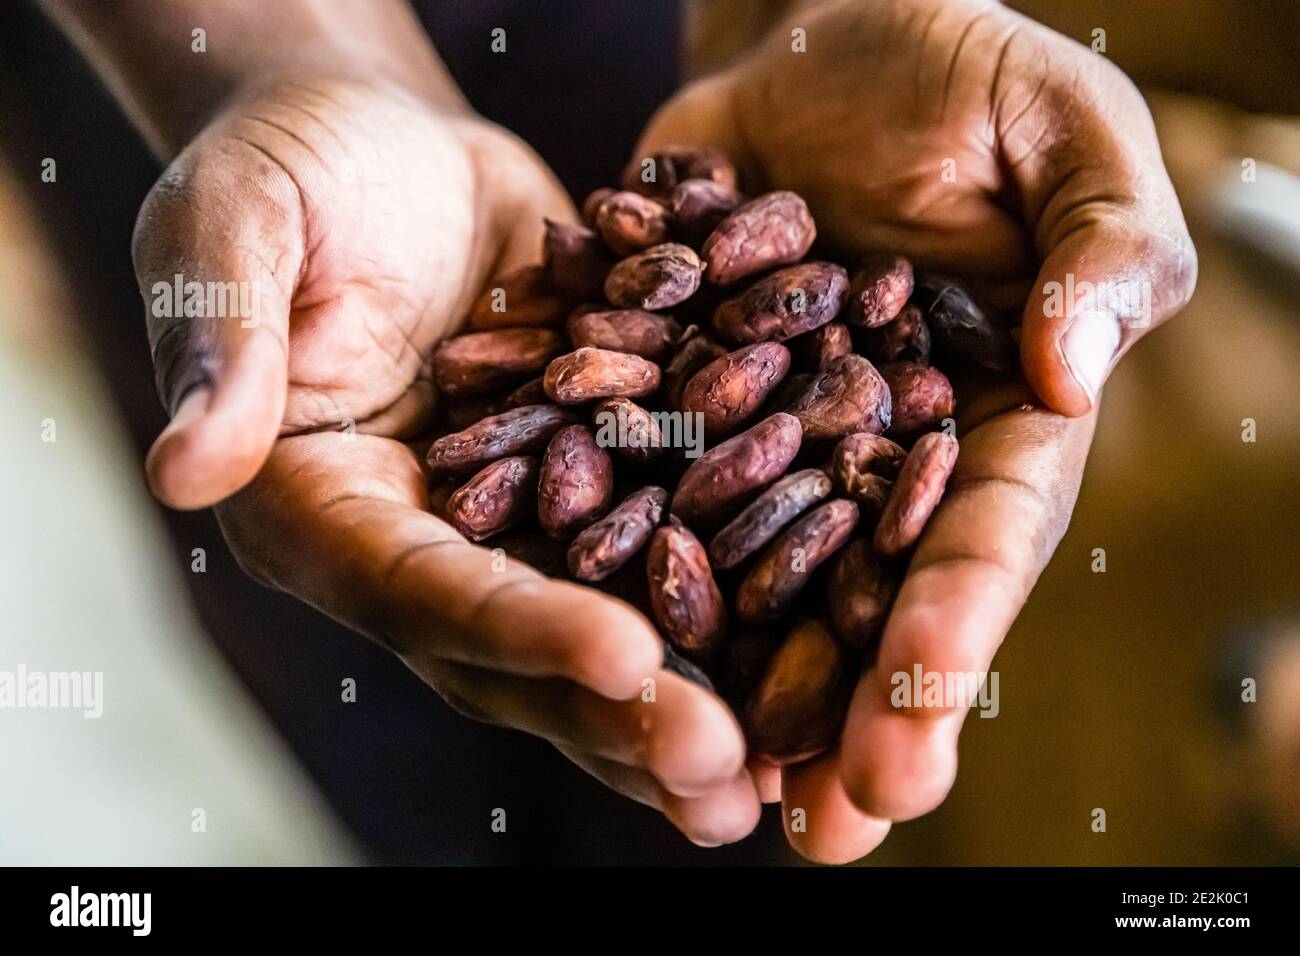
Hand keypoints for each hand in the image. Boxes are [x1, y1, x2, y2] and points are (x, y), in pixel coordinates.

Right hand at [134, 76, 759, 845]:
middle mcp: (411, 540)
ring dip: (675, 703)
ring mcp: (500, 521)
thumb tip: (183, 472)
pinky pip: (647, 553)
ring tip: (767, 774)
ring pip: (589, 629)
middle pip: (511, 649)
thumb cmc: (294, 164)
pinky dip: (717, 608)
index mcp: (317, 502)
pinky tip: (797, 651)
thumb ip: (220, 338)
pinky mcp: (577, 481)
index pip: (418, 587)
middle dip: (617, 714)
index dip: (518, 630)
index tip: (627, 660)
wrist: (385, 142)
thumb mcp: (234, 223)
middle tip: (724, 775)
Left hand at [637, 0, 1193, 859]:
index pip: (985, 540)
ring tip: (706, 781)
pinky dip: (623, 557)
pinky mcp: (682, 397)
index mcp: (993, 416)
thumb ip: (1097, 250)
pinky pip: (652, 483)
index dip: (957, 637)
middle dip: (850, 713)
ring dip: (735, 681)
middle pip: (870, 597)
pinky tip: (590, 641)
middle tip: (826, 828)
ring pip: (755, 574)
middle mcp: (881, 453)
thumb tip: (1065, 376)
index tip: (918, 728)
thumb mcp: (1063, 134)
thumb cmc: (968, 73)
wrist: (819, 41)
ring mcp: (774, 436)